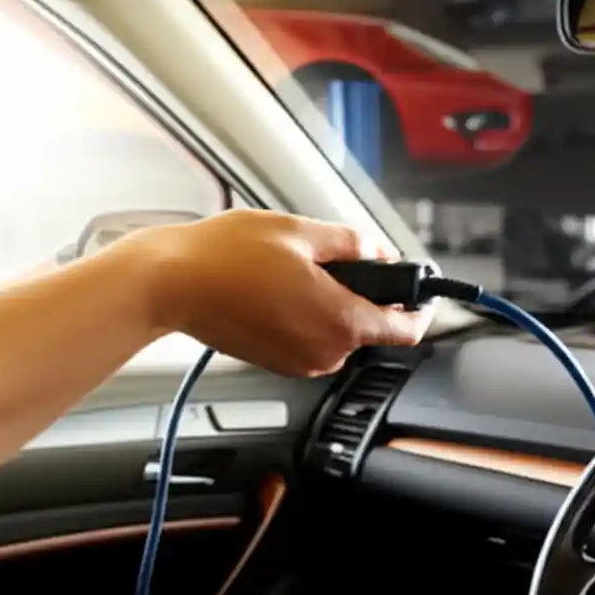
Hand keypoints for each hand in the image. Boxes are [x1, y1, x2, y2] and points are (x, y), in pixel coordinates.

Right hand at [122, 209, 432, 376]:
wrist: (170, 284)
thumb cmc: (225, 258)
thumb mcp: (302, 232)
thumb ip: (352, 243)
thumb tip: (377, 251)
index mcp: (340, 322)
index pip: (406, 329)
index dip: (420, 307)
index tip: (423, 292)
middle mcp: (324, 352)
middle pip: (368, 325)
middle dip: (361, 292)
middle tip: (333, 258)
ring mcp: (298, 362)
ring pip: (337, 330)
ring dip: (329, 301)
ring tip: (290, 269)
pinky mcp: (276, 362)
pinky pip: (309, 338)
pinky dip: (304, 314)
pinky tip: (274, 288)